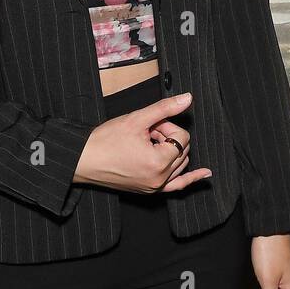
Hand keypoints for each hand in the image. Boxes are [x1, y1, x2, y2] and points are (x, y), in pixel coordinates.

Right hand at [74, 92, 211, 193]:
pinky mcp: (148, 190)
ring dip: (168, 149)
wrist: (83, 160)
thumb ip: (165, 108)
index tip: (147, 126)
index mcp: (159, 163)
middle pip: (182, 149)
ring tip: (146, 143)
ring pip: (179, 163)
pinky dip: (190, 179)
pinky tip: (206, 174)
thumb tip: (188, 98)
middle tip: (145, 132)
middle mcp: (159, 179)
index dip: (166, 126)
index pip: (181, 137)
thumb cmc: (105, 140)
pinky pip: (176, 186)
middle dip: (167, 136)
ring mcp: (154, 187)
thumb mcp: (137, 119)